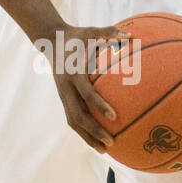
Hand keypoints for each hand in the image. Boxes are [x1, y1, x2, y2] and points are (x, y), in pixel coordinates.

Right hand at [47, 23, 129, 153]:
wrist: (50, 42)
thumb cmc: (76, 36)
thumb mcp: (90, 31)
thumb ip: (109, 33)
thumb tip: (131, 35)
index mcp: (73, 74)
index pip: (86, 93)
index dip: (99, 105)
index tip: (114, 116)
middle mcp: (66, 88)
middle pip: (77, 116)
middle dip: (93, 131)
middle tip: (112, 142)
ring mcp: (63, 96)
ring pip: (73, 122)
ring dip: (88, 138)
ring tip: (105, 151)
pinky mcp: (64, 100)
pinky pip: (74, 119)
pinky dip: (85, 132)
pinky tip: (99, 141)